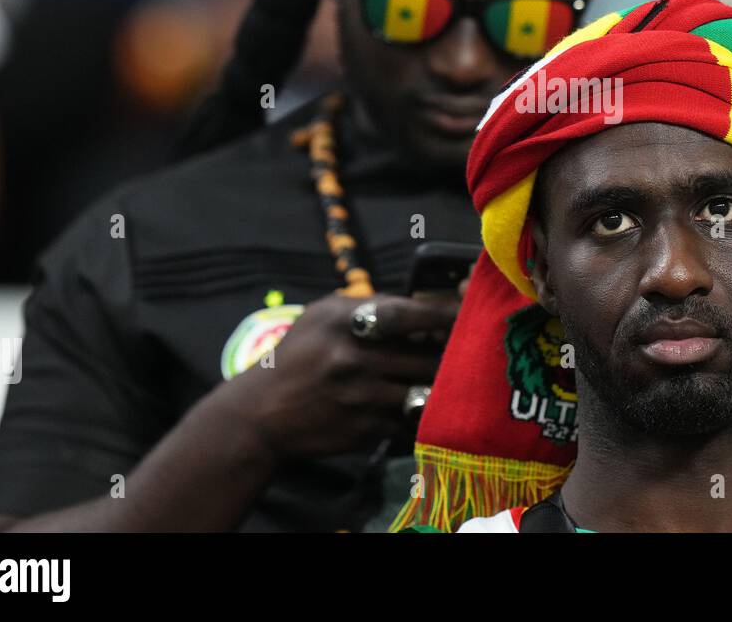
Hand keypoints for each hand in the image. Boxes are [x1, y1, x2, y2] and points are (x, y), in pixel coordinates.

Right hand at [212, 290, 459, 462]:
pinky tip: (423, 406)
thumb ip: (372, 305)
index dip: (448, 314)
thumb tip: (426, 303)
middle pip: (429, 355)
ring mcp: (362, 396)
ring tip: (453, 379)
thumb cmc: (299, 355)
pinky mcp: (367, 429)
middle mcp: (356, 357)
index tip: (470, 314)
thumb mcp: (323, 315)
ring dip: (443, 386)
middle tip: (470, 351)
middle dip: (454, 354)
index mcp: (348, 321)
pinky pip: (411, 419)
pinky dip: (422, 413)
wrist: (261, 413)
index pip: (414, 314)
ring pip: (427, 390)